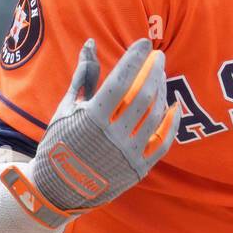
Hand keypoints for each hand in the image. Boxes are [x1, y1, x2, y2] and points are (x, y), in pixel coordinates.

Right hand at [30, 38, 179, 213]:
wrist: (58, 189)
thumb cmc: (59, 143)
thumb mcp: (66, 108)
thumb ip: (83, 76)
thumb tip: (90, 45)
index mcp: (92, 118)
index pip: (120, 80)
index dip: (134, 58)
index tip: (144, 43)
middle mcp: (113, 136)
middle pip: (144, 96)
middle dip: (154, 71)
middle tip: (158, 57)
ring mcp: (128, 154)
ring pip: (155, 116)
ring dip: (162, 92)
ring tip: (161, 78)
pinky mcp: (138, 169)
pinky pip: (162, 142)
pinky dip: (171, 123)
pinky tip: (174, 106)